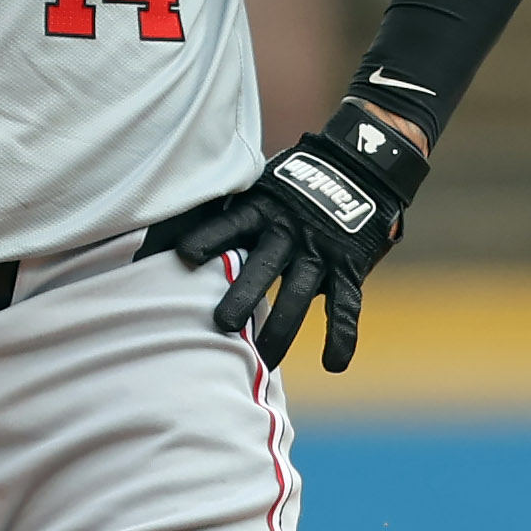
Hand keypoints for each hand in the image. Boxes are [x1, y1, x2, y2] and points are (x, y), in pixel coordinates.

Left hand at [172, 103, 428, 371]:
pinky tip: (333, 364)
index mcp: (262, 209)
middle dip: (244, 296)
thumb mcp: (260, 189)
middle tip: (223, 324)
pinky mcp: (348, 266)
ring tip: (265, 362)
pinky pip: (347, 305)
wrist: (360, 166)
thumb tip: (170, 244)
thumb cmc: (292, 187)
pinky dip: (342, 336)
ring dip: (282, 328)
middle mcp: (289, 231)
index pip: (231, 223)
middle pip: (264, 267)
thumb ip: (230, 217)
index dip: (209, 238)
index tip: (184, 255)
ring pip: (300, 293)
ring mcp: (321, 250)